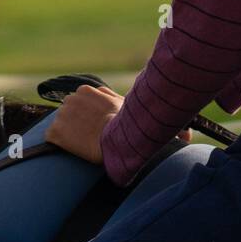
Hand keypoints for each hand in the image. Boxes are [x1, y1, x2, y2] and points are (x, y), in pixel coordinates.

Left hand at [45, 84, 191, 164]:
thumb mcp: (142, 115)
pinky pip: (52, 138)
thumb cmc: (133, 129)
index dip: (89, 118)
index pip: (81, 103)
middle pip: (69, 113)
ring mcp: (62, 114)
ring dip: (69, 135)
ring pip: (61, 126)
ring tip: (86, 146)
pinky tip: (74, 151)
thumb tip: (188, 134)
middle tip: (93, 139)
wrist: (119, 144)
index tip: (99, 129)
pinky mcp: (55, 132)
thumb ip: (153, 114)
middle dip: (78, 125)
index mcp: (88, 90)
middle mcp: (72, 98)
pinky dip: (60, 145)